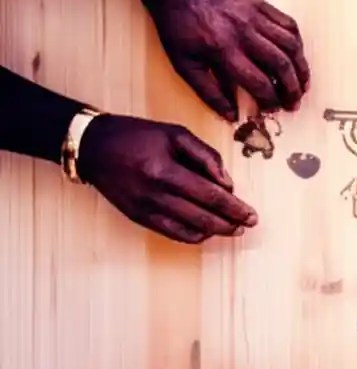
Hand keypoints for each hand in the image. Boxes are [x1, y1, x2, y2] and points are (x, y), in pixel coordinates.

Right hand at [78, 114, 256, 243]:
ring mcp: (145, 210)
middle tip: (248, 225)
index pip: (210, 196)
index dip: (234, 208)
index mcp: (164, 170)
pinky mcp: (138, 218)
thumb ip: (206, 156)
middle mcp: (154, 195)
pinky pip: (172, 233)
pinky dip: (193, 235)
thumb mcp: (175, 133)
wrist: (92, 147)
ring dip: (215, 233)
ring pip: (190, 231)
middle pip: (203, 218)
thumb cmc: (136, 136)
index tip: (251, 215)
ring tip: (233, 229)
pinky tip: (207, 231)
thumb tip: (227, 182)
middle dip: (230, 224)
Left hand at [134, 0, 309, 119]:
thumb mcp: (185, 63)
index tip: (273, 109)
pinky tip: (297, 56)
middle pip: (281, 66)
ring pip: (290, 46)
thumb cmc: (178, 25)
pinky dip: (298, 43)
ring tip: (302, 84)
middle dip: (292, 89)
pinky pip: (289, 24)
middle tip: (293, 103)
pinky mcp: (260, 5)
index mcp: (223, 51)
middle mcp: (244, 34)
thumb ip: (209, 92)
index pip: (259, 83)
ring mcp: (255, 18)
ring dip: (301, 68)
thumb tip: (231, 115)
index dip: (271, 101)